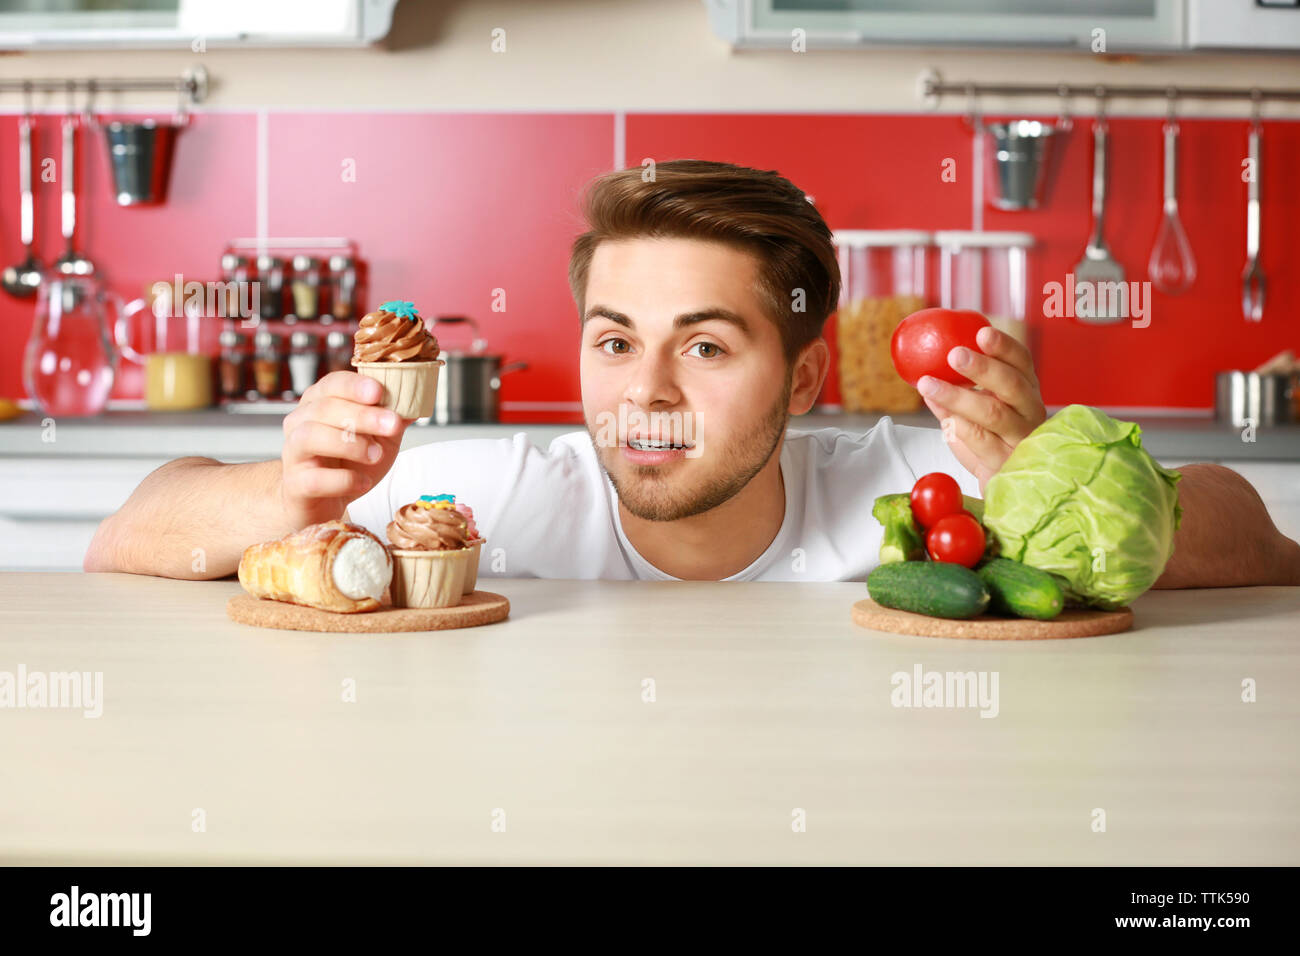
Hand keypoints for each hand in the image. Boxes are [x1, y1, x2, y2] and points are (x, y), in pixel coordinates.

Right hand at [280, 371, 411, 528]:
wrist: (323, 502)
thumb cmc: (348, 464)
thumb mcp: (378, 438)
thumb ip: (393, 420)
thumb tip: (416, 402)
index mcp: (320, 403)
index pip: (333, 384)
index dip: (355, 386)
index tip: (379, 392)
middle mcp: (300, 423)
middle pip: (324, 408)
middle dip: (362, 415)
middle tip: (391, 425)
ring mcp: (294, 453)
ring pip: (311, 436)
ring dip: (348, 444)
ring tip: (376, 455)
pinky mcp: (295, 484)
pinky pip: (314, 478)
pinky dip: (342, 480)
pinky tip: (362, 482)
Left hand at [916, 326, 1045, 493]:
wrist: (1007, 486)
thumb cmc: (992, 443)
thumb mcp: (975, 413)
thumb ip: (954, 394)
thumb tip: (925, 374)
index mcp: (1024, 390)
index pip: (1021, 362)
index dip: (1004, 346)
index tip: (981, 332)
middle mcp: (1028, 411)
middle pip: (1011, 384)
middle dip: (983, 367)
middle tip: (955, 354)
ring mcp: (1020, 437)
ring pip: (992, 413)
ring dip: (957, 396)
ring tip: (929, 384)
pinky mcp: (1005, 461)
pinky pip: (980, 440)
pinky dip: (957, 425)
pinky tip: (941, 415)